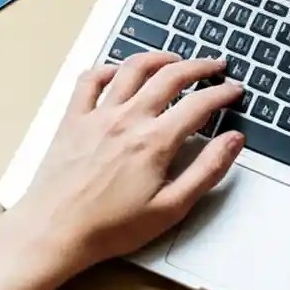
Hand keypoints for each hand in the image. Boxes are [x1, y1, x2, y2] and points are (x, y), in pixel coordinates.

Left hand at [0, 52, 245, 287]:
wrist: (54, 232)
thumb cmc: (110, 227)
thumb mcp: (171, 208)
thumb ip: (207, 170)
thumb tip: (233, 141)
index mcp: (155, 141)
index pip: (199, 104)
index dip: (223, 93)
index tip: (234, 90)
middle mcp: (128, 119)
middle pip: (170, 76)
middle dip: (199, 66)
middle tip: (215, 66)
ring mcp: (98, 115)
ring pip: (133, 69)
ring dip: (159, 58)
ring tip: (175, 59)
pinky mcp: (73, 119)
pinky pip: (90, 80)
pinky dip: (108, 68)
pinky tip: (119, 71)